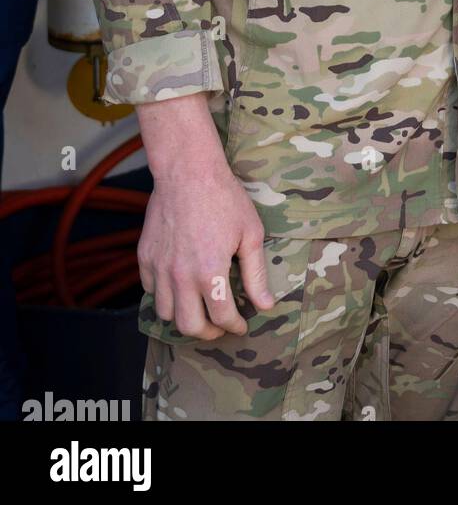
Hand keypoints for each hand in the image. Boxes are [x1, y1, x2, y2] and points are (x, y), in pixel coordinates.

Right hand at [137, 160, 273, 339]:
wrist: (188, 171)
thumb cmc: (224, 198)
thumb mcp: (250, 234)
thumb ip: (255, 274)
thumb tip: (265, 305)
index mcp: (210, 272)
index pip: (222, 316)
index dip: (235, 326)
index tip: (241, 325)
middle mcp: (180, 276)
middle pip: (190, 326)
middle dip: (208, 332)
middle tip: (220, 326)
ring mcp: (159, 268)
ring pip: (166, 313)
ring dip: (184, 317)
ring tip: (199, 308)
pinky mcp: (145, 257)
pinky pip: (150, 291)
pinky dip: (164, 296)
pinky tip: (179, 286)